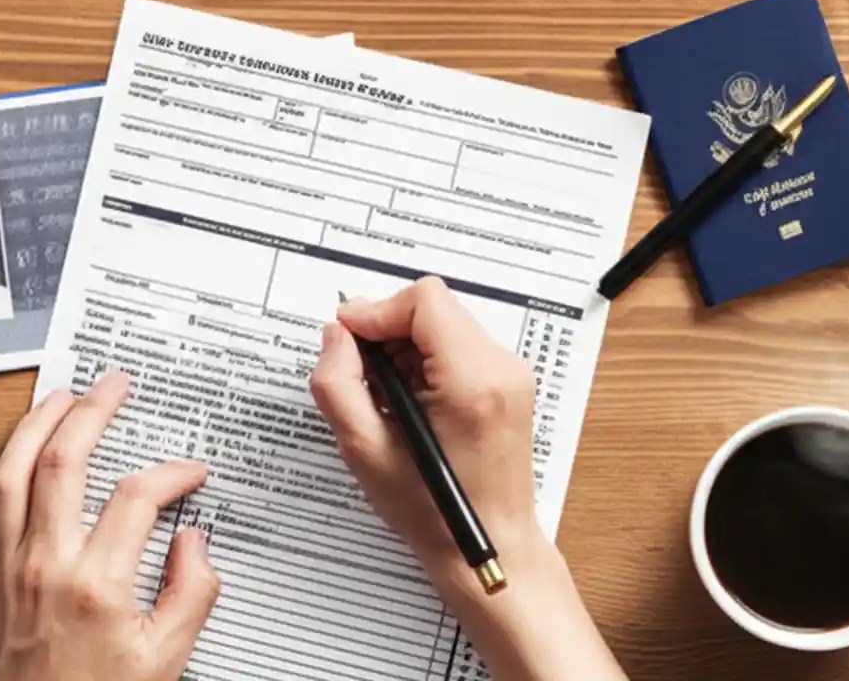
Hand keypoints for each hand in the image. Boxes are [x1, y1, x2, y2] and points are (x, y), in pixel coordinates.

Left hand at [0, 371, 219, 680]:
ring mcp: (10, 566)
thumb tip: (193, 542)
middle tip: (114, 385)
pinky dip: (11, 461)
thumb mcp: (166, 660)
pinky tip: (28, 448)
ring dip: (38, 424)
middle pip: (64, 463)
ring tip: (61, 396)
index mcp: (96, 584)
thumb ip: (192, 593)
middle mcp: (46, 564)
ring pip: (14, 472)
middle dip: (93, 412)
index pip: (137, 497)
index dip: (173, 473)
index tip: (192, 473)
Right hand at [310, 278, 626, 680]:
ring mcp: (511, 374)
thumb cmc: (432, 513)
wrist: (489, 547)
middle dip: (389, 333)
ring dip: (406, 350)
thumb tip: (336, 334)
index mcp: (472, 380)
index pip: (424, 301)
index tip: (346, 340)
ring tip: (387, 400)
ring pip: (444, 325)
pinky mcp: (509, 384)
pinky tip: (411, 405)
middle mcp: (501, 367)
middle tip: (364, 379)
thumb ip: (339, 384)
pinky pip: (458, 347)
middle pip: (433, 309)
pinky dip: (426, 362)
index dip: (377, 313)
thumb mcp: (366, 451)